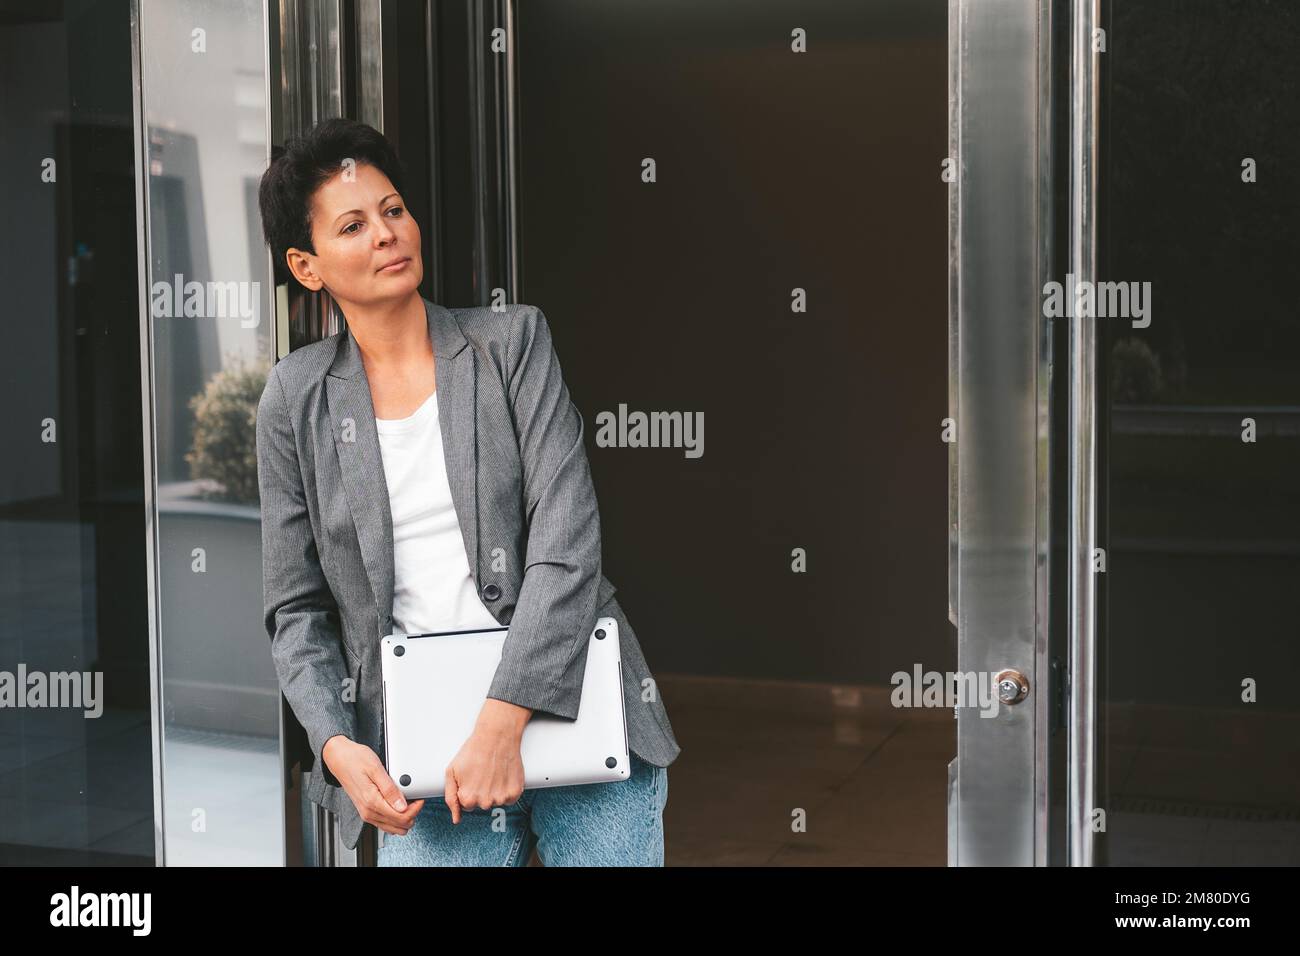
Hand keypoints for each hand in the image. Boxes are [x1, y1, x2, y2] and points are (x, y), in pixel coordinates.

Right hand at [322, 734, 424, 835]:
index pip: (401, 818)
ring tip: (408, 800)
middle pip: (399, 826)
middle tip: (415, 799)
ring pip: (392, 827)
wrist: (339, 758)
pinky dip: (395, 817)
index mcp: (372, 802)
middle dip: (411, 814)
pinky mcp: (366, 811)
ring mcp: (366, 813)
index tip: (420, 798)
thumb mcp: (376, 769)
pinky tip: (398, 804)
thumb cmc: (355, 759)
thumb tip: (402, 806)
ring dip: (404, 817)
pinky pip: (385, 823)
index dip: (415, 809)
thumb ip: (390, 789)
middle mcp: (368, 812)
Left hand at [443, 699, 531, 823]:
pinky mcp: (515, 792)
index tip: (472, 776)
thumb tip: (456, 819)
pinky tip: (502, 775)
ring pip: (495, 801)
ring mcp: (501, 798)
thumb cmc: (473, 751)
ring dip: (494, 790)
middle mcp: (485, 802)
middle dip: (481, 791)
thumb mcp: (452, 772)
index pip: (466, 805)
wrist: (497, 736)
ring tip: (493, 772)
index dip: (468, 789)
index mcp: (468, 799)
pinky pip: (509, 799)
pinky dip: (506, 789)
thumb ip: (451, 798)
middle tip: (483, 772)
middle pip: (481, 804)